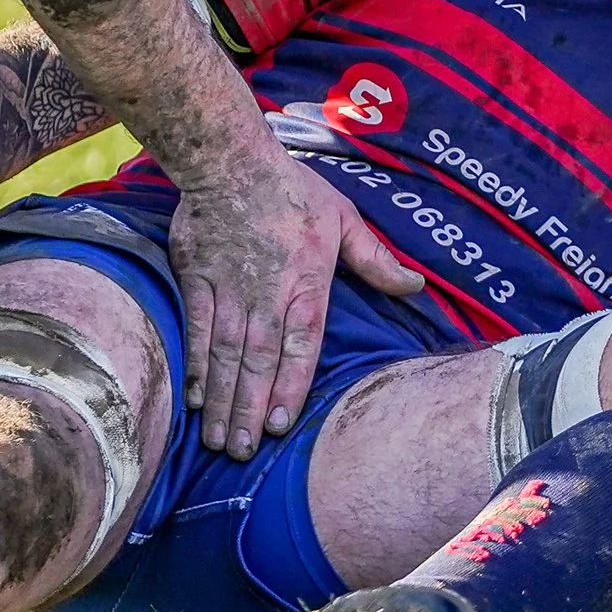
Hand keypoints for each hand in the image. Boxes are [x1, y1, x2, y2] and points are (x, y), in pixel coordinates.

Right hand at [168, 156, 424, 459]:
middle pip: (260, 362)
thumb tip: (416, 287)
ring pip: (226, 356)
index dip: (291, 388)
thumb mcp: (344, 220)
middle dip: (251, 410)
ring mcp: (229, 291)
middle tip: (243, 452)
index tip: (282, 427)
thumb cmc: (293, 189)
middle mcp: (267, 295)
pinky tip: (194, 400)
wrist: (230, 159)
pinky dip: (196, 367)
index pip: (301, 346)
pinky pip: (197, 333)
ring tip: (219, 440)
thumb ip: (376, 260)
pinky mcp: (197, 282)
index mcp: (307, 283)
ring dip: (223, 400)